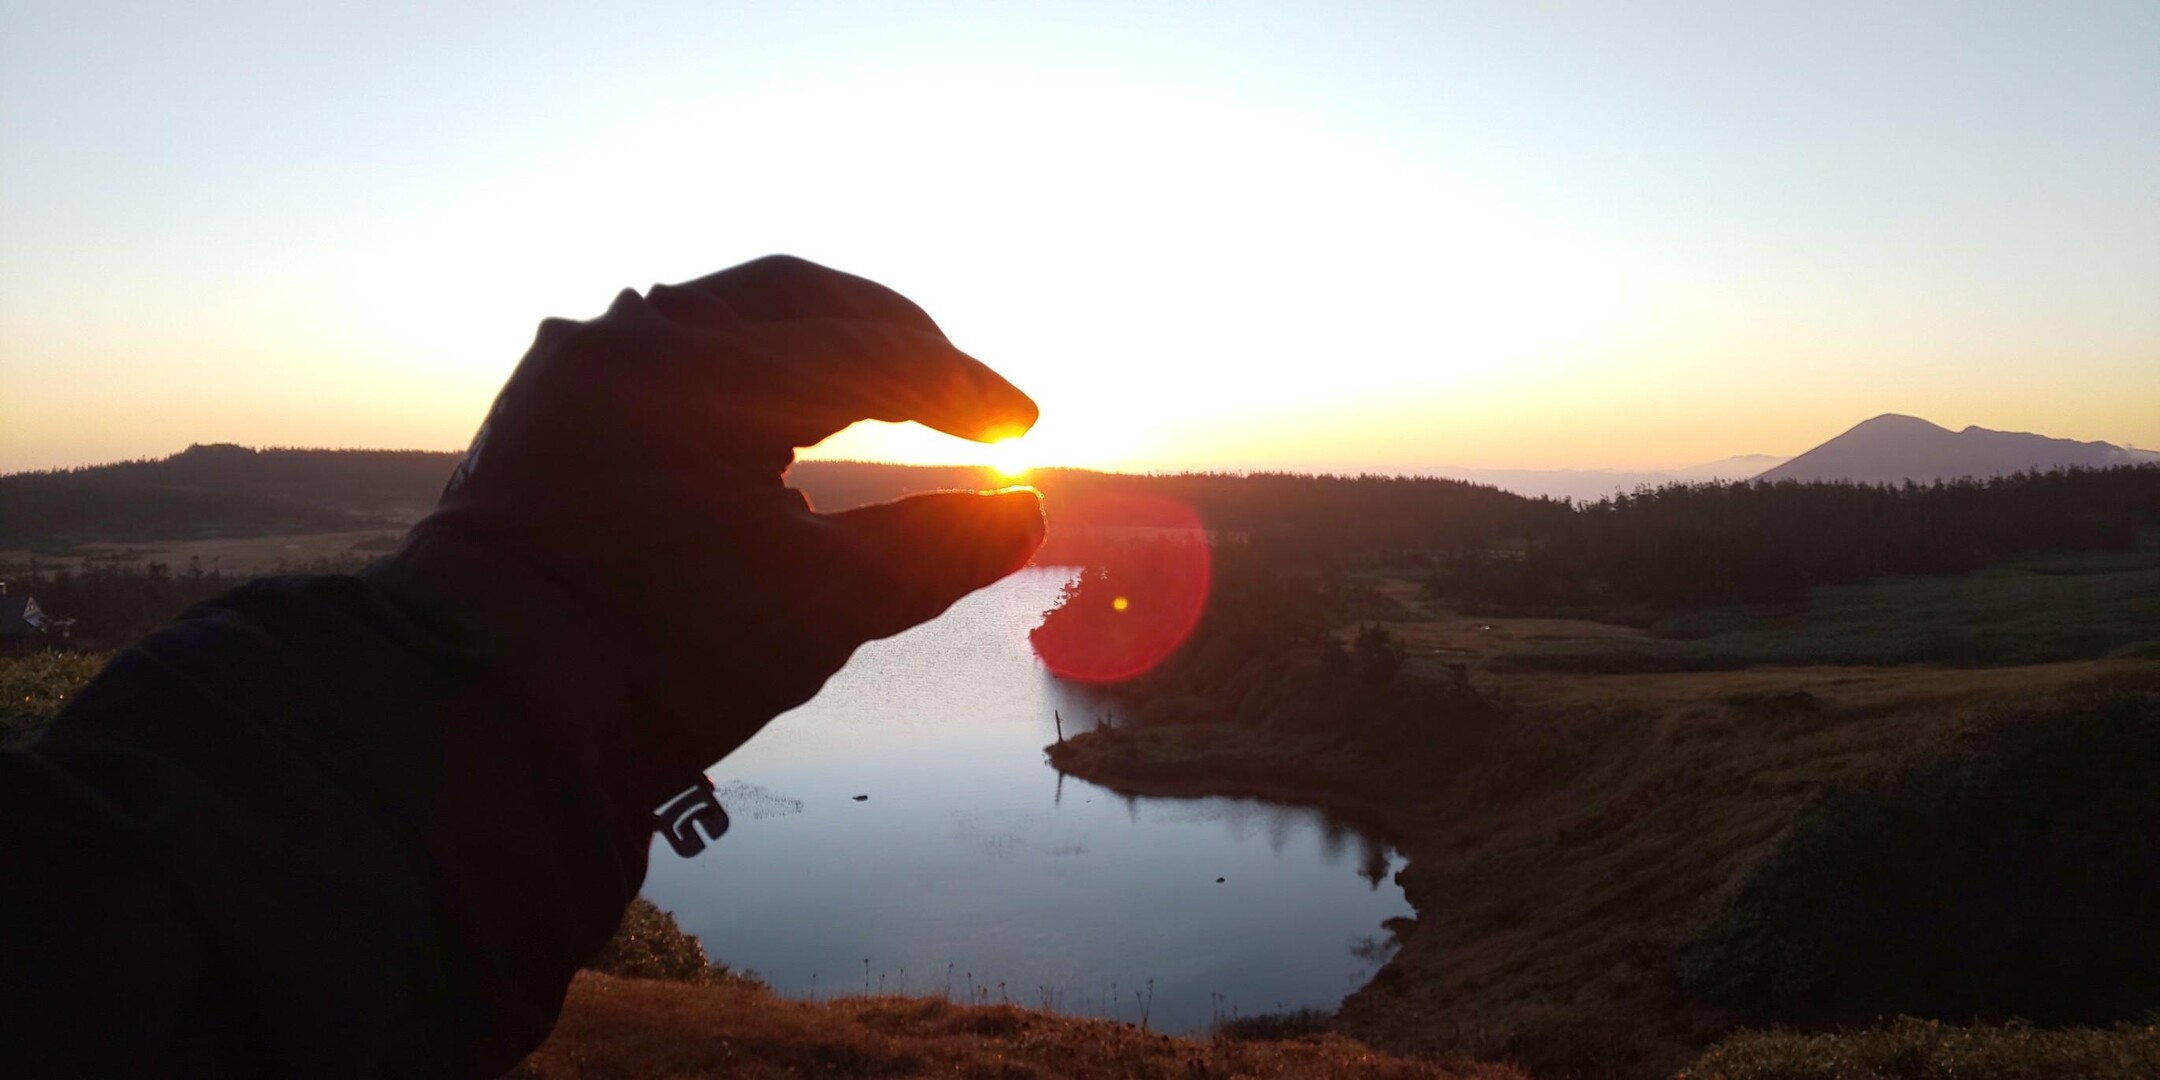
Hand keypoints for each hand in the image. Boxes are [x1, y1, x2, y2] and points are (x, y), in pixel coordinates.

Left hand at [376, 255, 1043, 824]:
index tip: (1023, 425)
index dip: (960, 388)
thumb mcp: (821, 607)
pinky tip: (781, 430)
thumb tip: (1023, 514)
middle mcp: (633, 340)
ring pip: (726, 318)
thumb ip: (933, 548)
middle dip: (896, 343)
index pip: (868, 353)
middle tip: (967, 396)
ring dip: (818, 350)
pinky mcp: (546, 412)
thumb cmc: (654, 663)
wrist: (473, 722)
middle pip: (798, 300)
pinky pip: (667, 357)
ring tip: (893, 400)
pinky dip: (745, 377)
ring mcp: (578, 369)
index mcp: (705, 370)